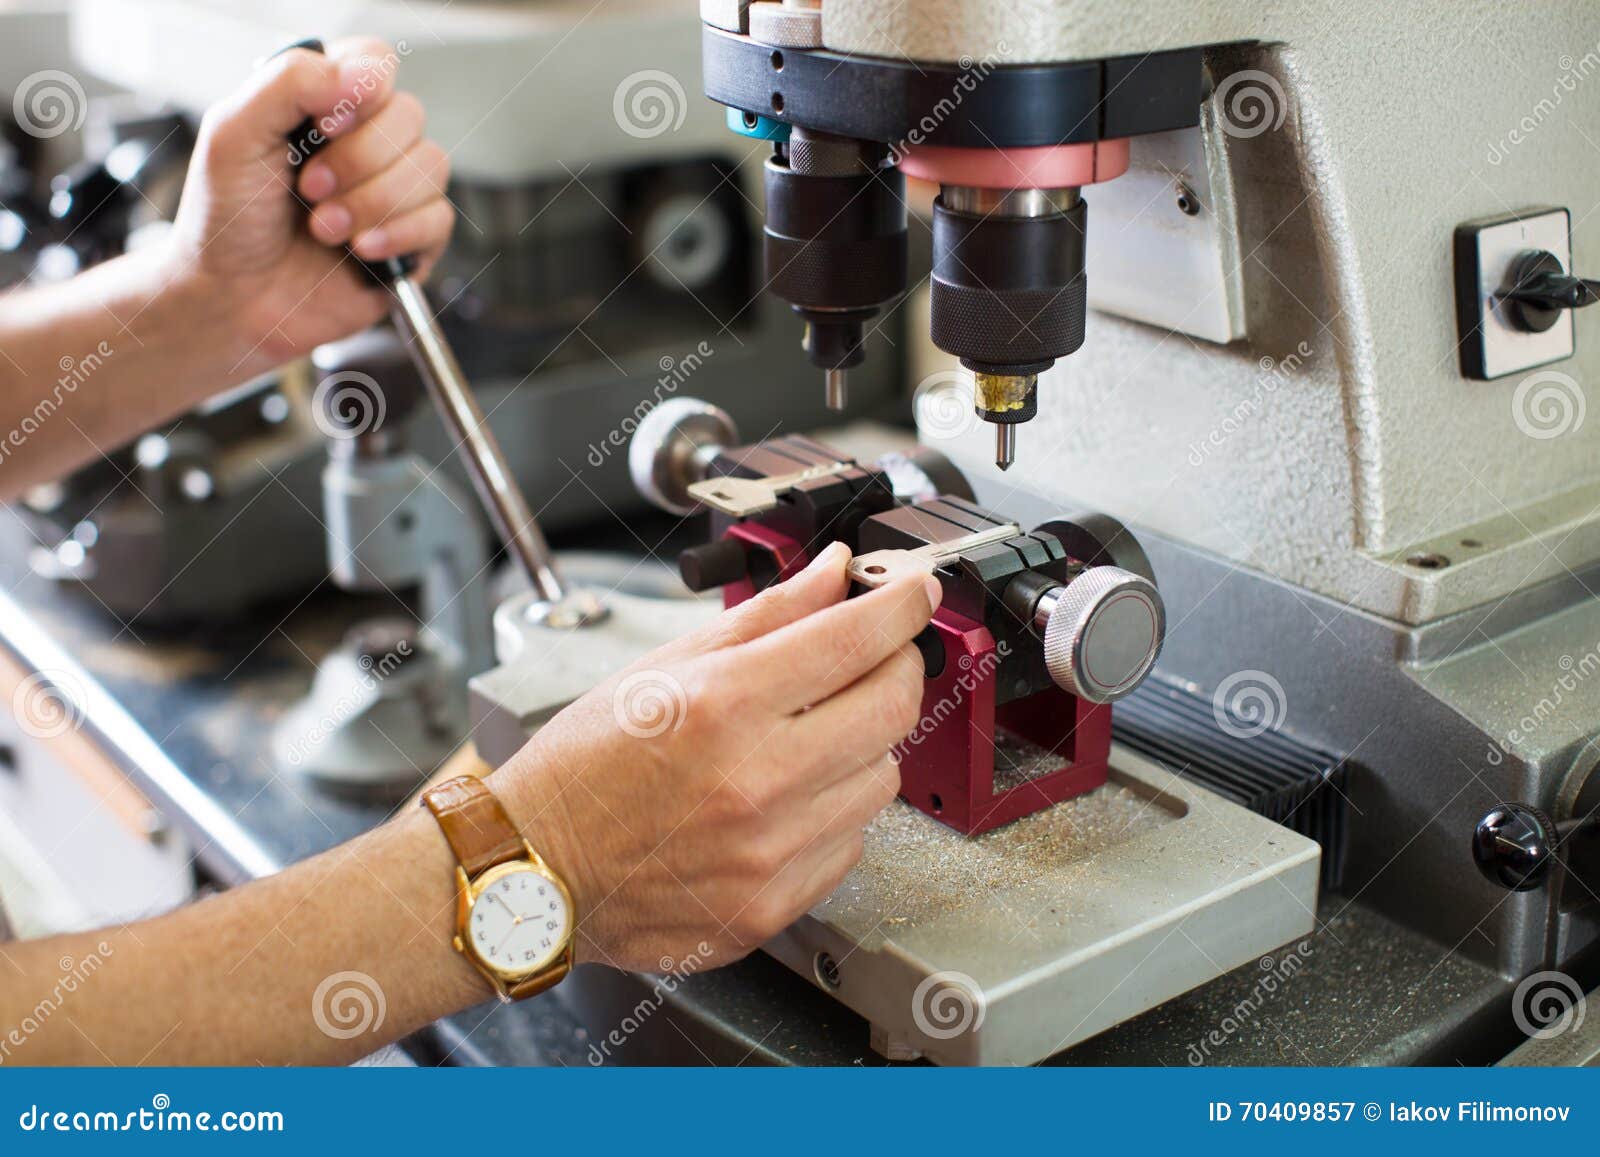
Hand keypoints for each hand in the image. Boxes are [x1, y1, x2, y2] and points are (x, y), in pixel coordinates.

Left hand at [165, 38, 453, 370]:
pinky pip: (439, 220)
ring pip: (430, 167)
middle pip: (409, 116)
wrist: (235, 298)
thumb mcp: (233, 132)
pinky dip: (396, 234)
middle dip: (358, 159)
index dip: (360, 92)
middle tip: (309, 189)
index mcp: (325, 105)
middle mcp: (366, 143)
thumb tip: (361, 73)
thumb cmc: (227, 220)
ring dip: (372, 202)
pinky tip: (357, 250)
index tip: (318, 126)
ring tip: (324, 228)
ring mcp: (393, 192)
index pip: (377, 64)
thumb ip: (289, 81)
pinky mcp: (412, 241)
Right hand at [491, 542, 941, 971]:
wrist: (534, 870)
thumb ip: (765, 617)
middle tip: (874, 658)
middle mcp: (755, 779)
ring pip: (881, 777)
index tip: (914, 593)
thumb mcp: (664, 666)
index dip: (901, 605)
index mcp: (723, 704)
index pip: (856, 638)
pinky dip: (833, 812)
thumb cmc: (584, 765)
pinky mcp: (772, 904)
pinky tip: (784, 801)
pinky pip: (850, 842)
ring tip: (805, 741)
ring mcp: (769, 850)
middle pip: (893, 706)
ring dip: (861, 746)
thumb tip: (835, 573)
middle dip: (896, 667)